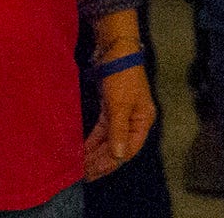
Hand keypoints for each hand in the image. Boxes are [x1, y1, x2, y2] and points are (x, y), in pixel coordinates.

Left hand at [84, 63, 156, 178]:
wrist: (115, 49)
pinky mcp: (111, 109)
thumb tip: (119, 156)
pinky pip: (102, 131)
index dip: (111, 162)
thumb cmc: (122, 76)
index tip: (94, 171)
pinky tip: (82, 150)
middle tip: (83, 174)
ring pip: (109, 140)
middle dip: (101, 161)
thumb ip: (118, 130)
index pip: (128, 149)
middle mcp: (134, 120)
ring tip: (80, 167)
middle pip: (118, 147)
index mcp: (143, 121)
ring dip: (95, 153)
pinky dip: (93, 141)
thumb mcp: (120, 104)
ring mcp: (122, 115)